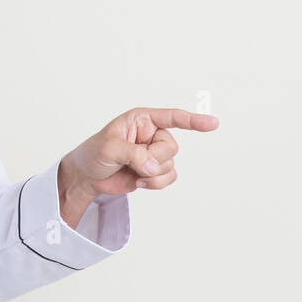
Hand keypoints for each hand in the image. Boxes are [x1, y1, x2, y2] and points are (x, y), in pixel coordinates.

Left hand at [59, 107, 218, 208]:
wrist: (88, 177)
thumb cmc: (94, 153)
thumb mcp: (109, 148)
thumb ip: (133, 154)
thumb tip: (153, 166)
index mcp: (142, 120)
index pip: (172, 117)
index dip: (193, 120)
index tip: (213, 124)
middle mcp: (152, 135)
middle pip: (171, 148)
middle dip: (153, 159)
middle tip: (133, 162)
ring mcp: (154, 154)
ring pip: (170, 165)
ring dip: (152, 175)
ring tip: (133, 173)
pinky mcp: (154, 171)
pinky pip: (168, 178)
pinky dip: (155, 184)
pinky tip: (138, 182)